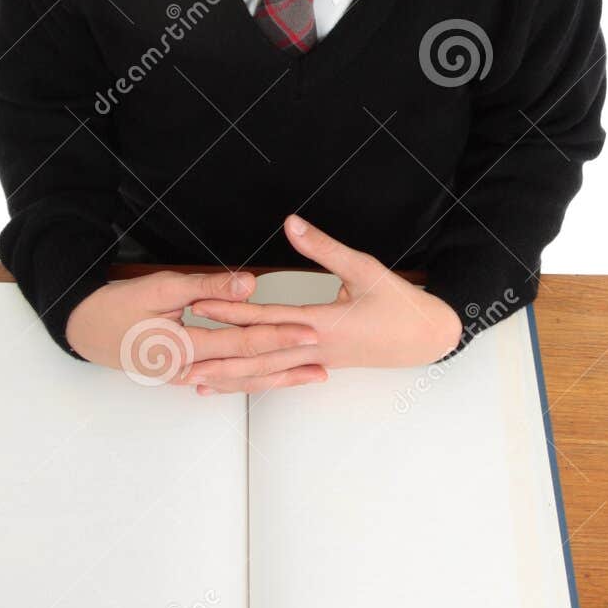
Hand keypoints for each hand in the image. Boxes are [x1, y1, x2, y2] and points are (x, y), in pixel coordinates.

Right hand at [64, 268, 319, 381]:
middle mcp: (188, 371)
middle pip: (248, 369)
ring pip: (241, 381)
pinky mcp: (186, 376)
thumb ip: (208, 286)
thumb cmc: (119, 306)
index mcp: (183, 349)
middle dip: (289, 364)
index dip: (279, 336)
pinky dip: (254, 381)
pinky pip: (227, 381)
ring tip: (314, 375)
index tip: (310, 330)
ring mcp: (187, 378)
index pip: (242, 343)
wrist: (86, 330)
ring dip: (279, 378)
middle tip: (324, 357)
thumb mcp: (161, 287)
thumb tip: (250, 284)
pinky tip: (276, 380)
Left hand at [184, 214, 463, 391]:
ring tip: (194, 380)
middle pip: (259, 355)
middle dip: (219, 353)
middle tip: (181, 353)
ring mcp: (316, 363)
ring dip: (231, 377)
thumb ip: (324, 248)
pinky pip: (278, 378)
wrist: (426, 339)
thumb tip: (291, 223)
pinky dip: (252, 381)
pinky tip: (229, 384)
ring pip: (266, 374)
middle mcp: (315, 350)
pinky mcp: (319, 366)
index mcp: (324, 324)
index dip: (232, 311)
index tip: (201, 304)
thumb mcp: (365, 268)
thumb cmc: (399, 303)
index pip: (268, 318)